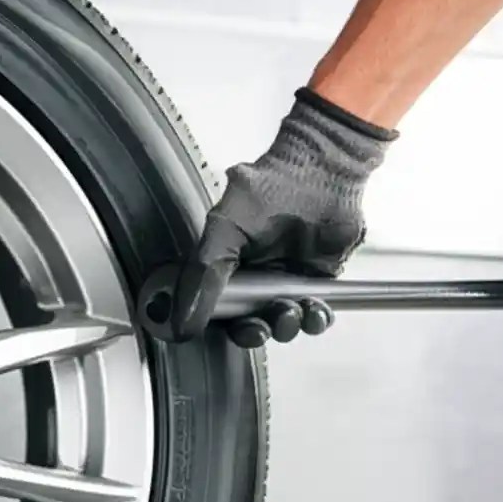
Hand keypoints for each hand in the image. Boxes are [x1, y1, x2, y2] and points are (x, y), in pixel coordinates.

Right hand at [170, 89, 397, 347]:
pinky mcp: (319, 280)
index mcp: (227, 267)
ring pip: (284, 322)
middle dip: (255, 330)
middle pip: (251, 323)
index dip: (221, 324)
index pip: (218, 309)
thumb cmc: (269, 187)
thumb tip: (182, 319)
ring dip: (286, 325)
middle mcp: (256, 278)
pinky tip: (313, 310)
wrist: (320, 171)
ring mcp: (288, 281)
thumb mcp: (223, 229)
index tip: (226, 326)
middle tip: (259, 326)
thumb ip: (202, 274)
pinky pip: (316, 313)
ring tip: (289, 310)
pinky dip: (316, 319)